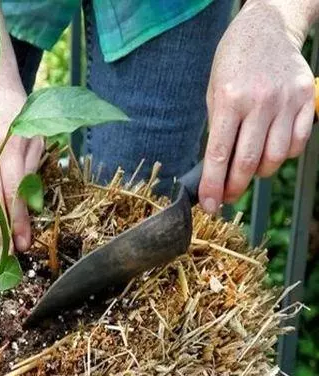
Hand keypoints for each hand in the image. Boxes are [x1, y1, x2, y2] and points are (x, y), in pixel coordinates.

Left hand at [199, 0, 315, 212]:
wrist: (267, 28)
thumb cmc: (233, 62)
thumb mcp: (213, 91)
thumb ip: (218, 127)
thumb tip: (217, 168)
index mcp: (228, 100)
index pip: (218, 155)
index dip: (213, 186)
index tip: (209, 205)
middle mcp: (258, 102)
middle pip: (247, 162)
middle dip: (234, 187)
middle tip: (226, 199)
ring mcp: (285, 101)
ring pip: (274, 157)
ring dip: (258, 173)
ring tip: (247, 170)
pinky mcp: (305, 100)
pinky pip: (296, 143)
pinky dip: (282, 155)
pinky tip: (270, 150)